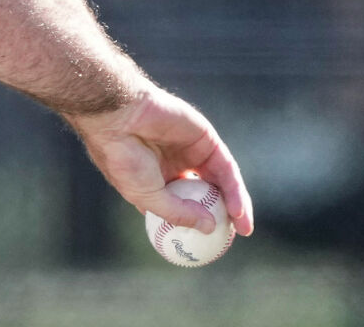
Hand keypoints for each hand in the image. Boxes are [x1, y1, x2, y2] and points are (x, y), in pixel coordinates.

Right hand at [64, 86, 254, 236]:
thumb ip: (178, 214)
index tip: (208, 244)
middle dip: (222, 216)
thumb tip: (209, 228)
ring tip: (243, 228)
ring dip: (235, 205)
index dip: (196, 223)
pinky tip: (237, 209)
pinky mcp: (206, 138)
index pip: (182, 204)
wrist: (120, 118)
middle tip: (233, 237)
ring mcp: (191, 151)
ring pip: (220, 181)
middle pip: (207, 193)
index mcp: (156, 180)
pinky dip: (234, 189)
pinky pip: (225, 167)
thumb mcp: (147, 197)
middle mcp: (175, 165)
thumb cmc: (124, 159)